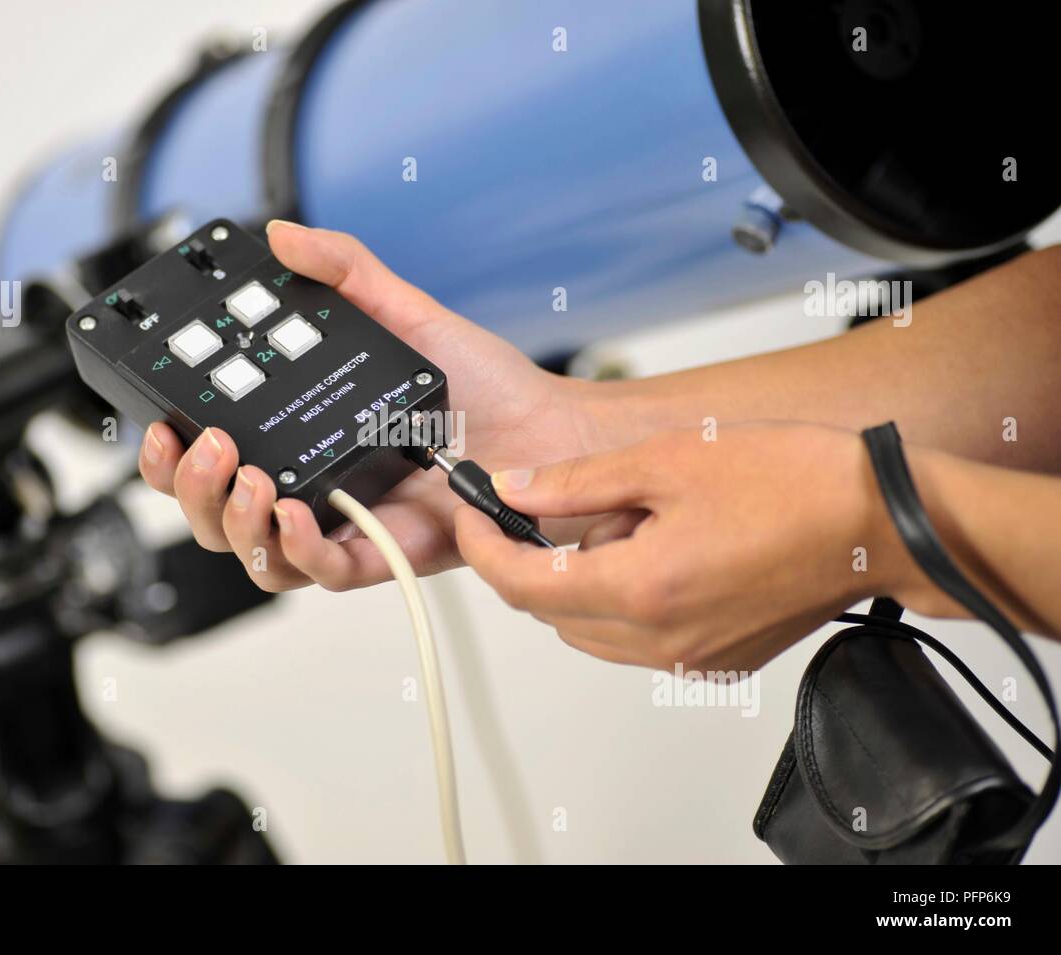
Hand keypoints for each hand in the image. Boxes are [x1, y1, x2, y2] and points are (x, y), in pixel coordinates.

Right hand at [138, 220, 612, 591]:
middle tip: (211, 447)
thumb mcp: (406, 314)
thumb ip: (346, 272)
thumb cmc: (486, 387)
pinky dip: (297, 548)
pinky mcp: (379, 555)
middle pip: (217, 511)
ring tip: (254, 478)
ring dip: (235, 521)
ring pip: (255, 552)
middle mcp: (314, 483)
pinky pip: (318, 572)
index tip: (162, 423)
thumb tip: (285, 234)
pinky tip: (298, 511)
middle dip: (192, 487)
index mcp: (305, 433)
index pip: (216, 455)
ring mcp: (343, 524)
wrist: (548, 434)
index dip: (174, 451)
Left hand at [455, 422, 935, 669]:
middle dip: (533, 560)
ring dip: (581, 580)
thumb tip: (515, 489)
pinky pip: (637, 639)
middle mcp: (659, 639)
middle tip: (550, 504)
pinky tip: (660, 548)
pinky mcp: (716, 659)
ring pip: (591, 629)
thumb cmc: (795, 482)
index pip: (522, 584)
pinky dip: (623, 599)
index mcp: (640, 590)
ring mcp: (690, 657)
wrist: (882, 520)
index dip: (483, 546)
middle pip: (551, 612)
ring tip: (629, 520)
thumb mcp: (667, 459)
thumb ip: (578, 482)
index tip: (471, 513)